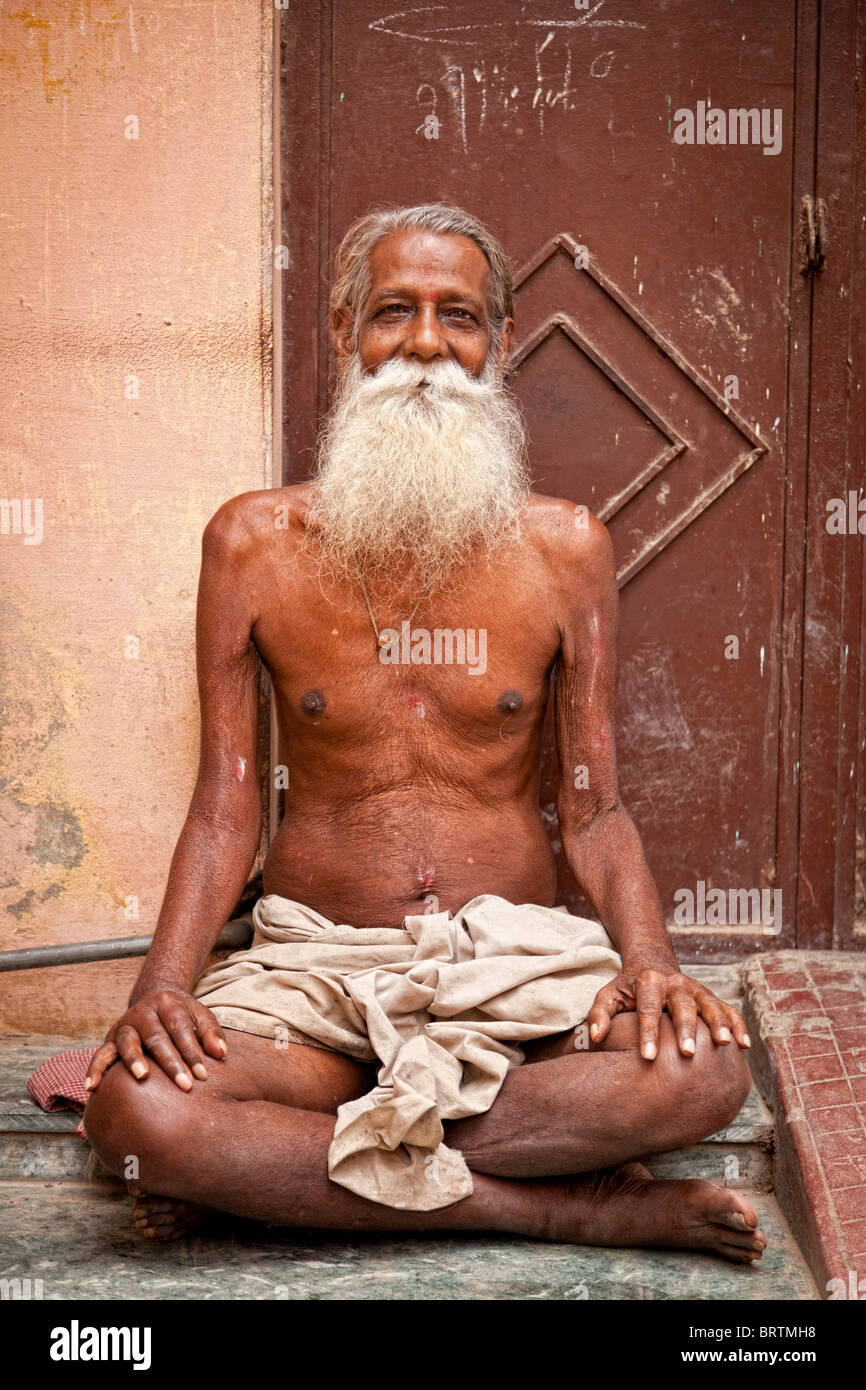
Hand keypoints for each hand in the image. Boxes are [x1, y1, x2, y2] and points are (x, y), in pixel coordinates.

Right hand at [85, 988, 226, 1091]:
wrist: (155, 998)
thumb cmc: (183, 1014)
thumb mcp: (201, 1015)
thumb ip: (211, 1033)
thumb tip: (221, 1053)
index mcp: (168, 1003)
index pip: (180, 1028)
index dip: (192, 1052)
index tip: (202, 1074)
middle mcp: (143, 1012)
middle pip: (157, 1037)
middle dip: (171, 1062)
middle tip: (184, 1085)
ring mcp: (125, 1025)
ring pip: (128, 1042)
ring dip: (134, 1059)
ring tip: (142, 1076)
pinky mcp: (110, 1039)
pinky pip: (100, 1054)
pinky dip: (94, 1069)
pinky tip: (91, 1087)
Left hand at [587, 966, 750, 1060]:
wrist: (652, 965)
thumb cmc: (628, 989)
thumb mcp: (608, 995)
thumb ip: (599, 1014)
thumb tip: (595, 1038)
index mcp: (648, 982)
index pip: (648, 1008)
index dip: (648, 1032)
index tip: (648, 1057)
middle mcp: (675, 983)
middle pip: (682, 1005)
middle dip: (686, 1029)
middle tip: (688, 1053)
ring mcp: (696, 989)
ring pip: (710, 1004)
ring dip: (718, 1023)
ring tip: (724, 1044)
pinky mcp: (711, 997)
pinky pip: (728, 1009)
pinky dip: (737, 1024)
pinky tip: (744, 1045)